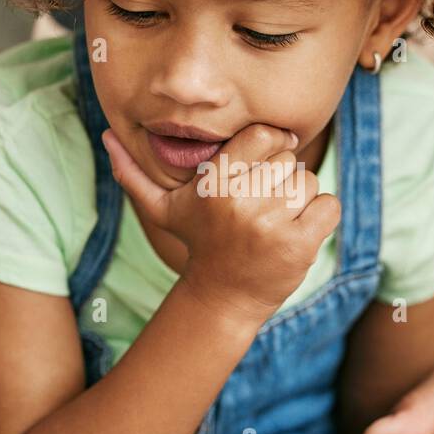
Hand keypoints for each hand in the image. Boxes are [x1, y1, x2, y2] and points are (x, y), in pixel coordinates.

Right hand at [103, 124, 340, 321]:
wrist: (222, 298)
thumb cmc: (198, 243)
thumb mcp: (162, 209)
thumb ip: (134, 173)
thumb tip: (105, 135)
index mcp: (214, 183)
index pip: (264, 136)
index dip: (269, 145)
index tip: (264, 162)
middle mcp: (241, 202)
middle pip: (288, 158)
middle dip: (280, 176)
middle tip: (262, 201)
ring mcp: (271, 225)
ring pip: (308, 181)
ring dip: (298, 199)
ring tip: (275, 219)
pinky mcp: (298, 245)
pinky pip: (328, 205)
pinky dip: (320, 216)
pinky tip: (296, 230)